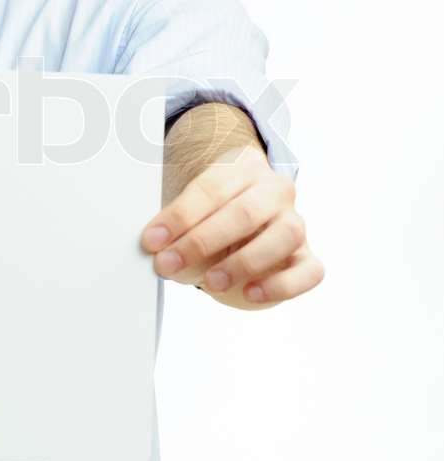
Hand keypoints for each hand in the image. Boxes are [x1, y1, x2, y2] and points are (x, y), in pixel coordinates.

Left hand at [140, 144, 324, 309]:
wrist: (243, 227)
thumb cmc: (210, 218)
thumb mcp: (190, 214)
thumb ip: (176, 226)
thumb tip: (156, 247)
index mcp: (242, 167)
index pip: (212, 187)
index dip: (180, 215)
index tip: (152, 240)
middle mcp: (274, 190)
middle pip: (245, 212)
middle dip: (202, 241)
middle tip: (169, 264)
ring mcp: (296, 222)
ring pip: (284, 235)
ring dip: (243, 262)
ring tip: (210, 283)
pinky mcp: (307, 256)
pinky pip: (308, 271)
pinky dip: (281, 285)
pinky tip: (250, 293)